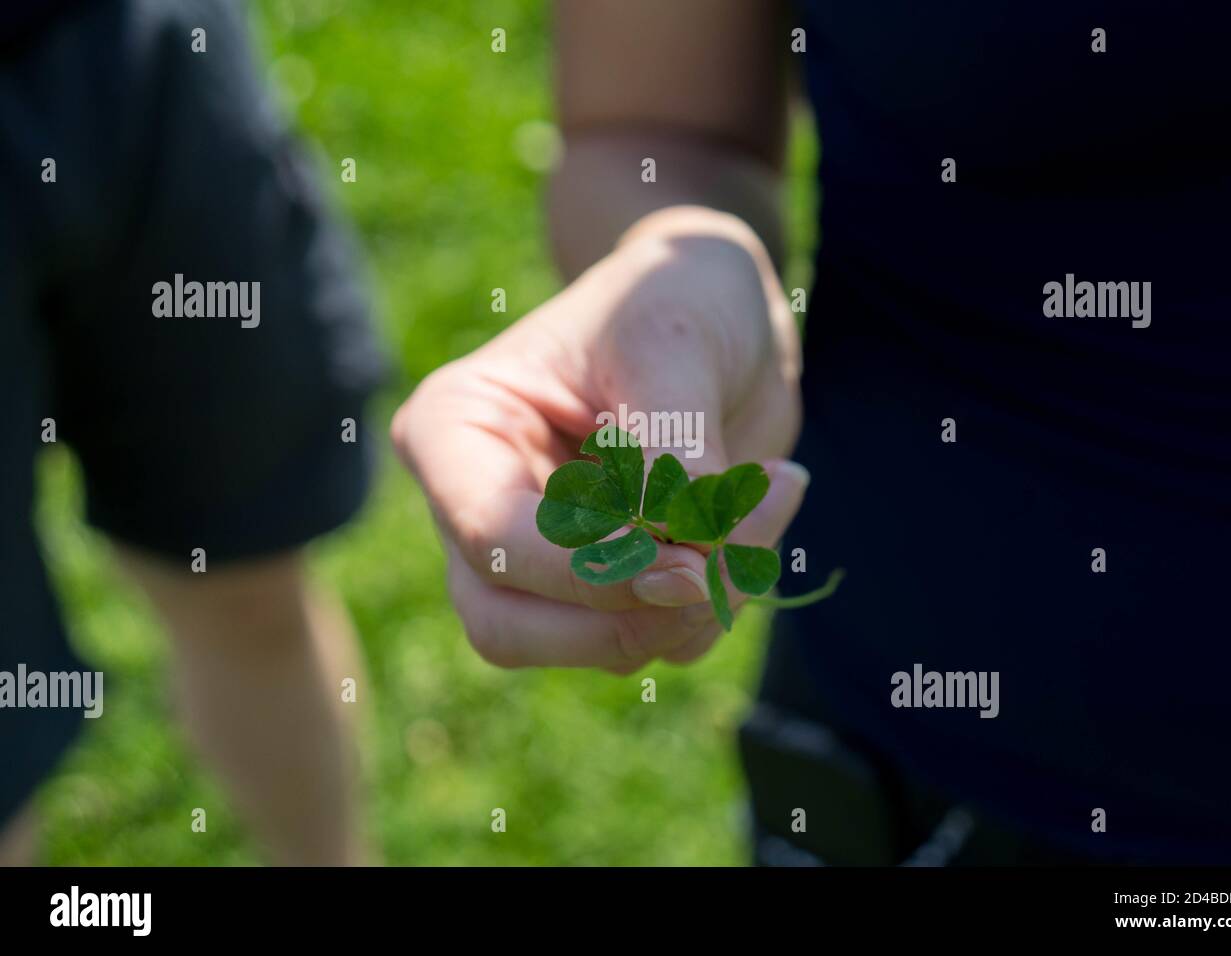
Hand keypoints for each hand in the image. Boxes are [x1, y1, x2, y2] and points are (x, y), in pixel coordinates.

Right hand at [392, 207, 804, 671]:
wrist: (725, 316)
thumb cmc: (673, 297)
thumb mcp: (671, 345)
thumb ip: (670, 454)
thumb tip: (683, 564)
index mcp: (456, 431)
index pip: (491, 536)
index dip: (590, 568)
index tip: (691, 560)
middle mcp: (477, 507)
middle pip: (509, 626)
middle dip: (629, 616)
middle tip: (722, 569)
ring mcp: (536, 558)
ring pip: (588, 647)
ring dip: (697, 604)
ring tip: (770, 497)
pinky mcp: (603, 586)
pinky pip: (656, 639)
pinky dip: (722, 599)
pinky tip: (759, 511)